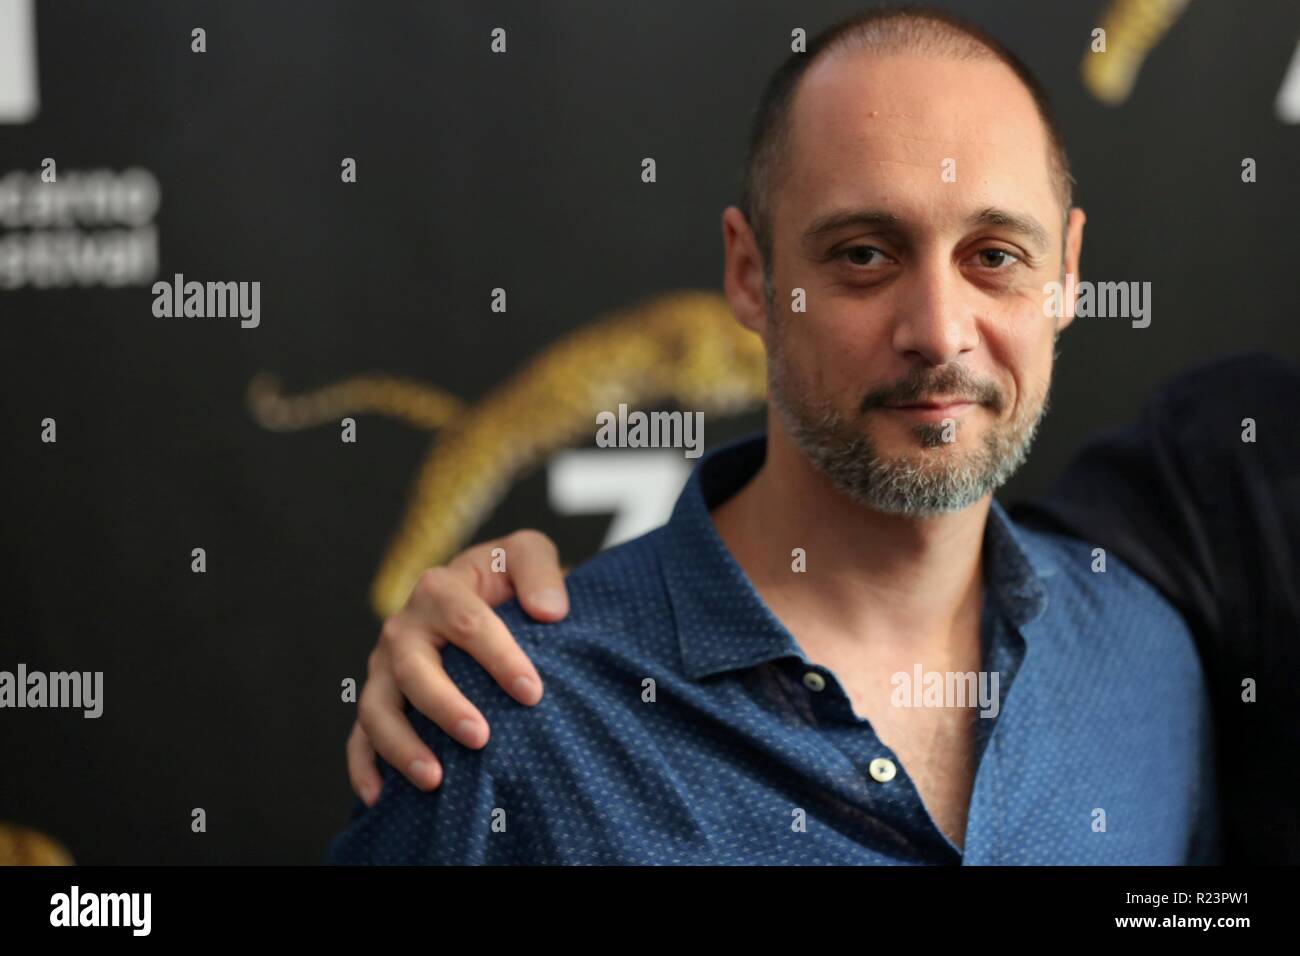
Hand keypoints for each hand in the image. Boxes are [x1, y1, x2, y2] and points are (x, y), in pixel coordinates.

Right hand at [346, 530, 567, 804]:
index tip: (532, 693)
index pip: (468, 623)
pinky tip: (381, 798)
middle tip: (481, 738)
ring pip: (377, 709)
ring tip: (435, 780)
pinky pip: (359, 737)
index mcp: (440, 590)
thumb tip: (549, 613)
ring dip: (401, 746)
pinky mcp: (378, 700)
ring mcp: (384, 668)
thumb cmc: (506, 581)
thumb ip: (539, 571)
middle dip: (444, 707)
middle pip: (413, 669)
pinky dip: (364, 767)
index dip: (499, 658)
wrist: (483, 597)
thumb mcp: (525, 556)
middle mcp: (404, 629)